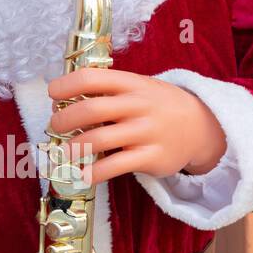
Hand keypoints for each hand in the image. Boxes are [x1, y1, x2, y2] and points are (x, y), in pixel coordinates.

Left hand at [46, 68, 226, 183]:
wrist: (200, 127)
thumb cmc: (159, 107)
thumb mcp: (140, 88)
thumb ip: (110, 91)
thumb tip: (66, 99)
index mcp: (132, 84)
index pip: (93, 77)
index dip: (67, 84)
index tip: (52, 93)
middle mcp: (138, 106)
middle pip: (92, 109)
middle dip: (65, 119)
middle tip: (55, 126)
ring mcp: (145, 132)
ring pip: (100, 139)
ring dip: (74, 147)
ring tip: (64, 152)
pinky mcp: (151, 157)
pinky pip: (116, 166)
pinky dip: (94, 172)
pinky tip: (83, 175)